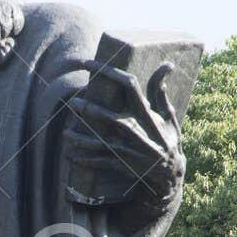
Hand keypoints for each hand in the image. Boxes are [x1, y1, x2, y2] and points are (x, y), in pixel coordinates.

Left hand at [62, 63, 183, 208]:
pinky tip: (70, 156)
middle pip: (110, 117)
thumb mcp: (169, 117)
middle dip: (89, 109)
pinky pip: (100, 163)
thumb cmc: (167, 140)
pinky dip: (84, 161)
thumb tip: (166, 65)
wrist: (170, 173)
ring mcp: (129, 149)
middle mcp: (137, 131)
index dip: (110, 72)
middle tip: (73, 102)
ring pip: (100, 143)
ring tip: (65, 134)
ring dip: (81, 139)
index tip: (90, 63)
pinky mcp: (123, 164)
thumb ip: (160, 93)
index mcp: (147, 114)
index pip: (130, 85)